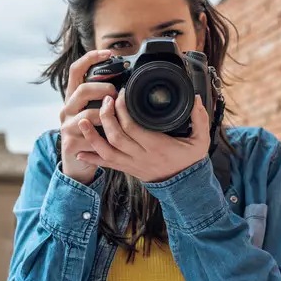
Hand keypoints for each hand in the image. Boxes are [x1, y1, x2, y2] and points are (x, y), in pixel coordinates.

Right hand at [59, 49, 117, 184]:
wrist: (76, 163)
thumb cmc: (92, 133)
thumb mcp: (96, 111)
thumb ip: (105, 97)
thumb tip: (128, 82)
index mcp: (74, 97)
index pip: (76, 70)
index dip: (90, 58)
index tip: (108, 52)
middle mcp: (68, 108)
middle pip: (83, 89)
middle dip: (104, 90)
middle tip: (116, 96)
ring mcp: (67, 125)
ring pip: (88, 114)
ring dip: (106, 114)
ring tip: (115, 116)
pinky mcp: (71, 142)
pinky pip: (91, 136)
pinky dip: (104, 135)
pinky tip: (111, 135)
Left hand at [76, 89, 210, 182]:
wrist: (185, 187)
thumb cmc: (190, 161)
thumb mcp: (200, 140)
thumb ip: (200, 119)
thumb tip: (197, 98)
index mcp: (157, 146)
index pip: (133, 126)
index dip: (123, 108)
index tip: (122, 93)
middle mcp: (141, 156)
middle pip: (116, 136)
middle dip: (107, 116)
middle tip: (106, 100)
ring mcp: (132, 164)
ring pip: (107, 151)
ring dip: (92, 136)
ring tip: (82, 121)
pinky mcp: (127, 169)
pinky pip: (106, 164)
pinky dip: (92, 158)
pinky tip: (79, 151)